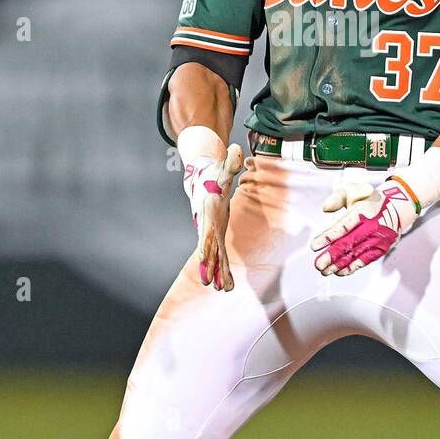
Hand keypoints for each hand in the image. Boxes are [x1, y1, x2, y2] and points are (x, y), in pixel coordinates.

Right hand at [184, 144, 242, 291]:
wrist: (201, 179)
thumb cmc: (213, 174)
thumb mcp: (223, 168)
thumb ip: (231, 162)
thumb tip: (238, 148)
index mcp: (209, 212)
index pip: (207, 230)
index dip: (205, 243)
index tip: (203, 256)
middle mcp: (208, 225)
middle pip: (208, 248)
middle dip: (208, 265)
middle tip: (209, 282)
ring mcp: (211, 231)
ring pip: (214, 255)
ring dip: (217, 272)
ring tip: (222, 289)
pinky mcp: (217, 234)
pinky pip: (220, 254)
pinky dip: (223, 269)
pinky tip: (227, 285)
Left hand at [311, 178, 417, 275]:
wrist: (398, 206)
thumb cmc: (370, 200)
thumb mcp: (354, 190)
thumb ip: (337, 197)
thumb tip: (325, 208)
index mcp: (363, 210)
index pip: (343, 226)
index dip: (328, 237)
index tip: (314, 246)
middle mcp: (372, 226)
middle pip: (349, 243)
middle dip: (332, 256)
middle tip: (318, 264)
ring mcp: (378, 239)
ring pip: (356, 254)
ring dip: (339, 265)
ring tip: (325, 271)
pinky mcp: (382, 248)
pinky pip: (366, 260)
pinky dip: (352, 267)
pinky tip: (340, 272)